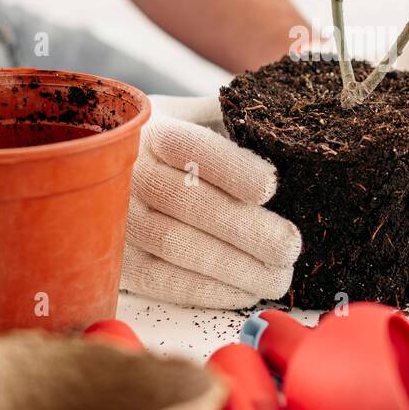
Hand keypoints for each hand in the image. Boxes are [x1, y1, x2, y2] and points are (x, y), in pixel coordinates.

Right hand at [120, 96, 301, 308]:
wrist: (119, 171)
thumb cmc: (181, 147)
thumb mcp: (202, 118)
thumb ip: (238, 122)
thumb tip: (291, 140)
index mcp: (153, 128)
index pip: (188, 145)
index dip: (230, 168)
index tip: (271, 187)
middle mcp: (128, 173)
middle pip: (184, 201)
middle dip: (244, 228)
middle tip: (289, 245)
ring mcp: (117, 218)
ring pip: (173, 244)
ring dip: (232, 266)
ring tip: (277, 276)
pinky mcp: (119, 259)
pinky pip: (159, 280)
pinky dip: (207, 290)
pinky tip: (245, 291)